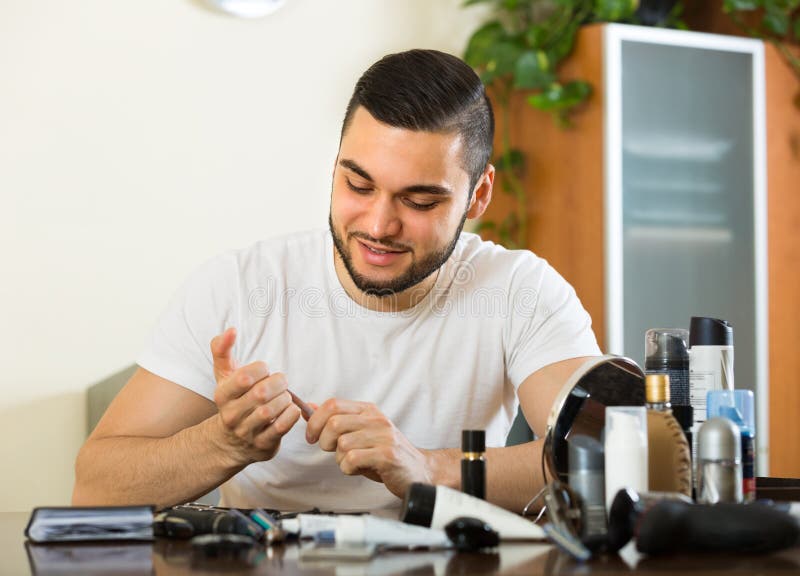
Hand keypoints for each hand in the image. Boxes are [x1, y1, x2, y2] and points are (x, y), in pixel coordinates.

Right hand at [209, 328, 301, 464]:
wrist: (230, 442)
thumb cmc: (233, 400)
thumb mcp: (223, 375)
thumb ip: (223, 350)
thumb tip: (231, 329)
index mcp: (222, 395)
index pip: (244, 377)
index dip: (261, 369)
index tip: (265, 370)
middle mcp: (231, 415)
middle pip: (260, 394)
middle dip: (277, 383)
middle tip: (281, 382)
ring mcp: (247, 432)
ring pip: (270, 412)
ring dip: (284, 399)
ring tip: (285, 396)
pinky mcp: (263, 445)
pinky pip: (281, 428)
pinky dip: (290, 415)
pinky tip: (290, 409)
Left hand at [305, 399, 433, 497]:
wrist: (419, 472)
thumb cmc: (385, 454)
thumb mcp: (361, 432)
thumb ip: (336, 420)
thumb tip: (308, 407)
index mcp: (368, 410)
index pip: (333, 404)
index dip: (315, 420)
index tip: (312, 436)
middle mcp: (376, 419)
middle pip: (334, 422)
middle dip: (324, 440)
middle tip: (330, 451)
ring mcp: (383, 436)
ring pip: (342, 444)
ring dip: (339, 459)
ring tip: (352, 462)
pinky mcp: (387, 455)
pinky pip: (352, 459)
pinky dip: (348, 469)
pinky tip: (359, 469)